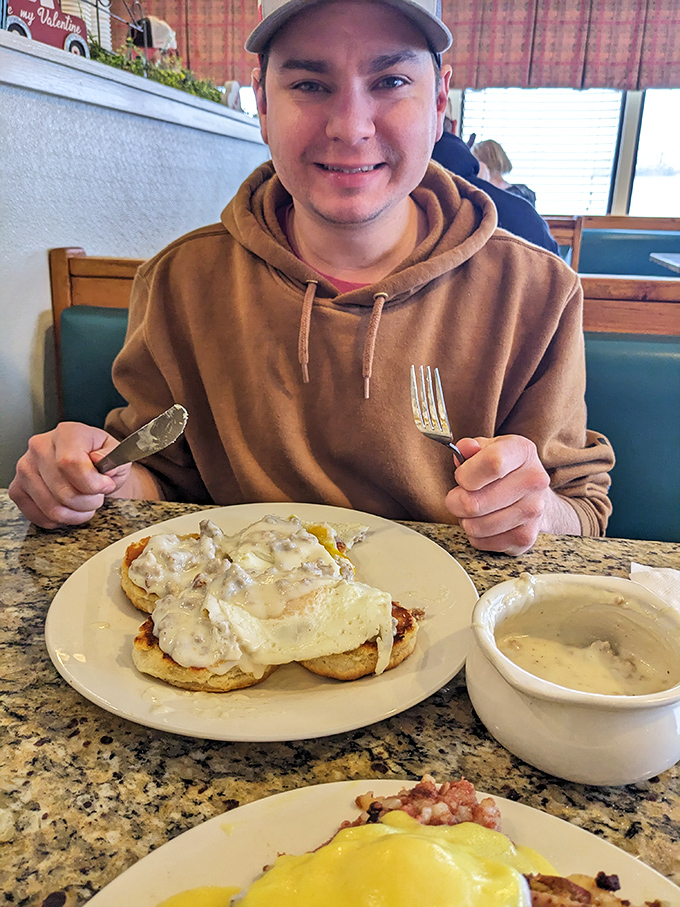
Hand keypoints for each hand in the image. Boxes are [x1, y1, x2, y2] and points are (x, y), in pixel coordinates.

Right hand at [9, 422, 131, 528]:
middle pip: (63, 491)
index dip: (92, 483)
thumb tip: (98, 459)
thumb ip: (115, 456)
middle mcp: (40, 447)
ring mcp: (25, 469)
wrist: (86, 464)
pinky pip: (40, 517)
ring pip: (52, 508)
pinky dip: (60, 520)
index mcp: (67, 433)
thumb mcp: (117, 454)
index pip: (70, 463)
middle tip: (97, 497)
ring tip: (86, 504)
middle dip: (89, 502)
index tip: (105, 486)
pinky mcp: (17, 489)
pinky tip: (69, 508)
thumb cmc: (100, 459)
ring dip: (76, 514)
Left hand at [444, 435, 553, 555]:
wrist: (535, 496)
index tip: (461, 477)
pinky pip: (482, 542)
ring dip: (465, 520)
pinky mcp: (526, 537)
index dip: (465, 474)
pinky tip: (484, 523)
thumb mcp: (489, 449)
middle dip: (455, 501)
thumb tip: (465, 448)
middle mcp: (534, 481)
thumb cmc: (505, 470)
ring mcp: (533, 511)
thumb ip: (471, 448)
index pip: (492, 463)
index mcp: (523, 451)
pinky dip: (476, 535)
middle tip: (458, 497)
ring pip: (475, 526)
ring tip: (473, 510)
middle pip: (475, 501)